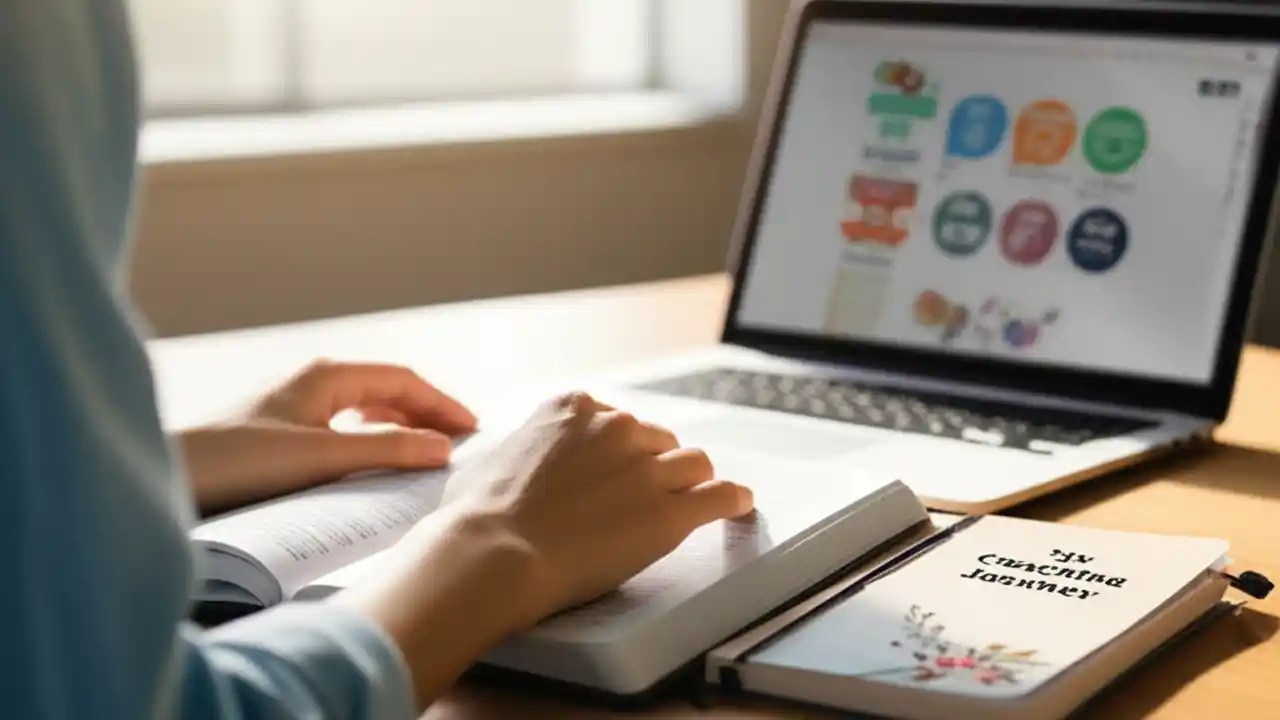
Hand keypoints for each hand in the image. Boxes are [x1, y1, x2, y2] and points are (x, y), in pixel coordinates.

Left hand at [180, 360, 476, 513]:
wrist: (172, 479)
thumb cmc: (239, 461)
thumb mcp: (321, 455)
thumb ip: (386, 449)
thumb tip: (443, 448)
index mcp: (329, 375)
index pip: (404, 380)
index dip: (442, 404)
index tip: (474, 430)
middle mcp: (315, 384)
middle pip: (388, 392)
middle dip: (427, 415)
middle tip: (459, 445)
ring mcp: (298, 408)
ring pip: (366, 411)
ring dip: (401, 429)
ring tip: (427, 455)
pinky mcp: (283, 436)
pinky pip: (346, 430)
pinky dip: (373, 442)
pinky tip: (376, 463)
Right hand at [440, 391, 755, 621]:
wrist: (493, 553)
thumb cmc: (478, 516)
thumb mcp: (492, 457)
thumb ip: (521, 448)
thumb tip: (514, 457)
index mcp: (575, 407)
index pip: (618, 421)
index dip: (621, 451)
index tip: (618, 470)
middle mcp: (617, 427)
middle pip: (659, 441)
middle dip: (654, 466)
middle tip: (642, 496)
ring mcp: (648, 470)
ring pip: (694, 464)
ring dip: (691, 483)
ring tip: (692, 500)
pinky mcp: (670, 513)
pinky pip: (722, 496)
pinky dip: (734, 500)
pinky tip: (739, 506)